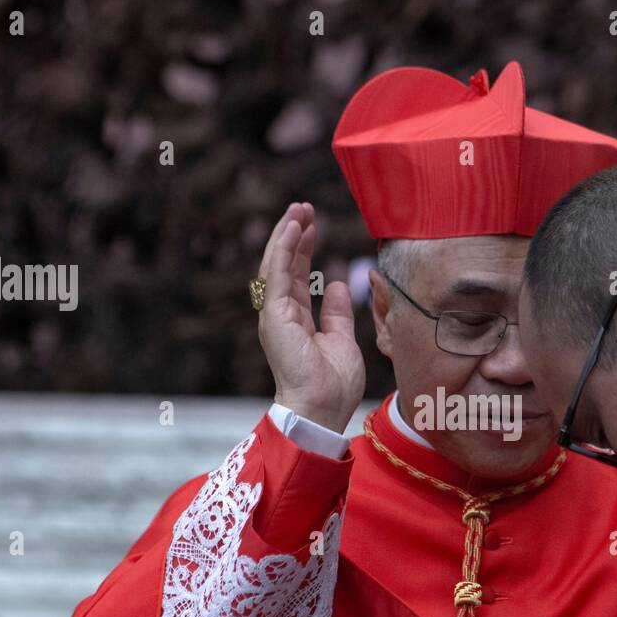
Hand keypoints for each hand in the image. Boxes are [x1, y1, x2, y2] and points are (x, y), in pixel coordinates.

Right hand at [256, 202, 364, 433]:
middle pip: (285, 265)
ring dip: (287, 234)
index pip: (297, 277)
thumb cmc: (333, 385)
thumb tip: (336, 285)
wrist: (322, 409)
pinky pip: (277, 274)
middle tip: (305, 208)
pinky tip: (293, 227)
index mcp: (297, 321)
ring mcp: (276, 315)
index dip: (304, 250)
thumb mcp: (342, 340)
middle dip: (294, 235)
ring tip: (299, 209)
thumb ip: (337, 313)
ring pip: (277, 265)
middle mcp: (282, 315)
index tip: (314, 226)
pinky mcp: (275, 315)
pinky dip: (283, 248)